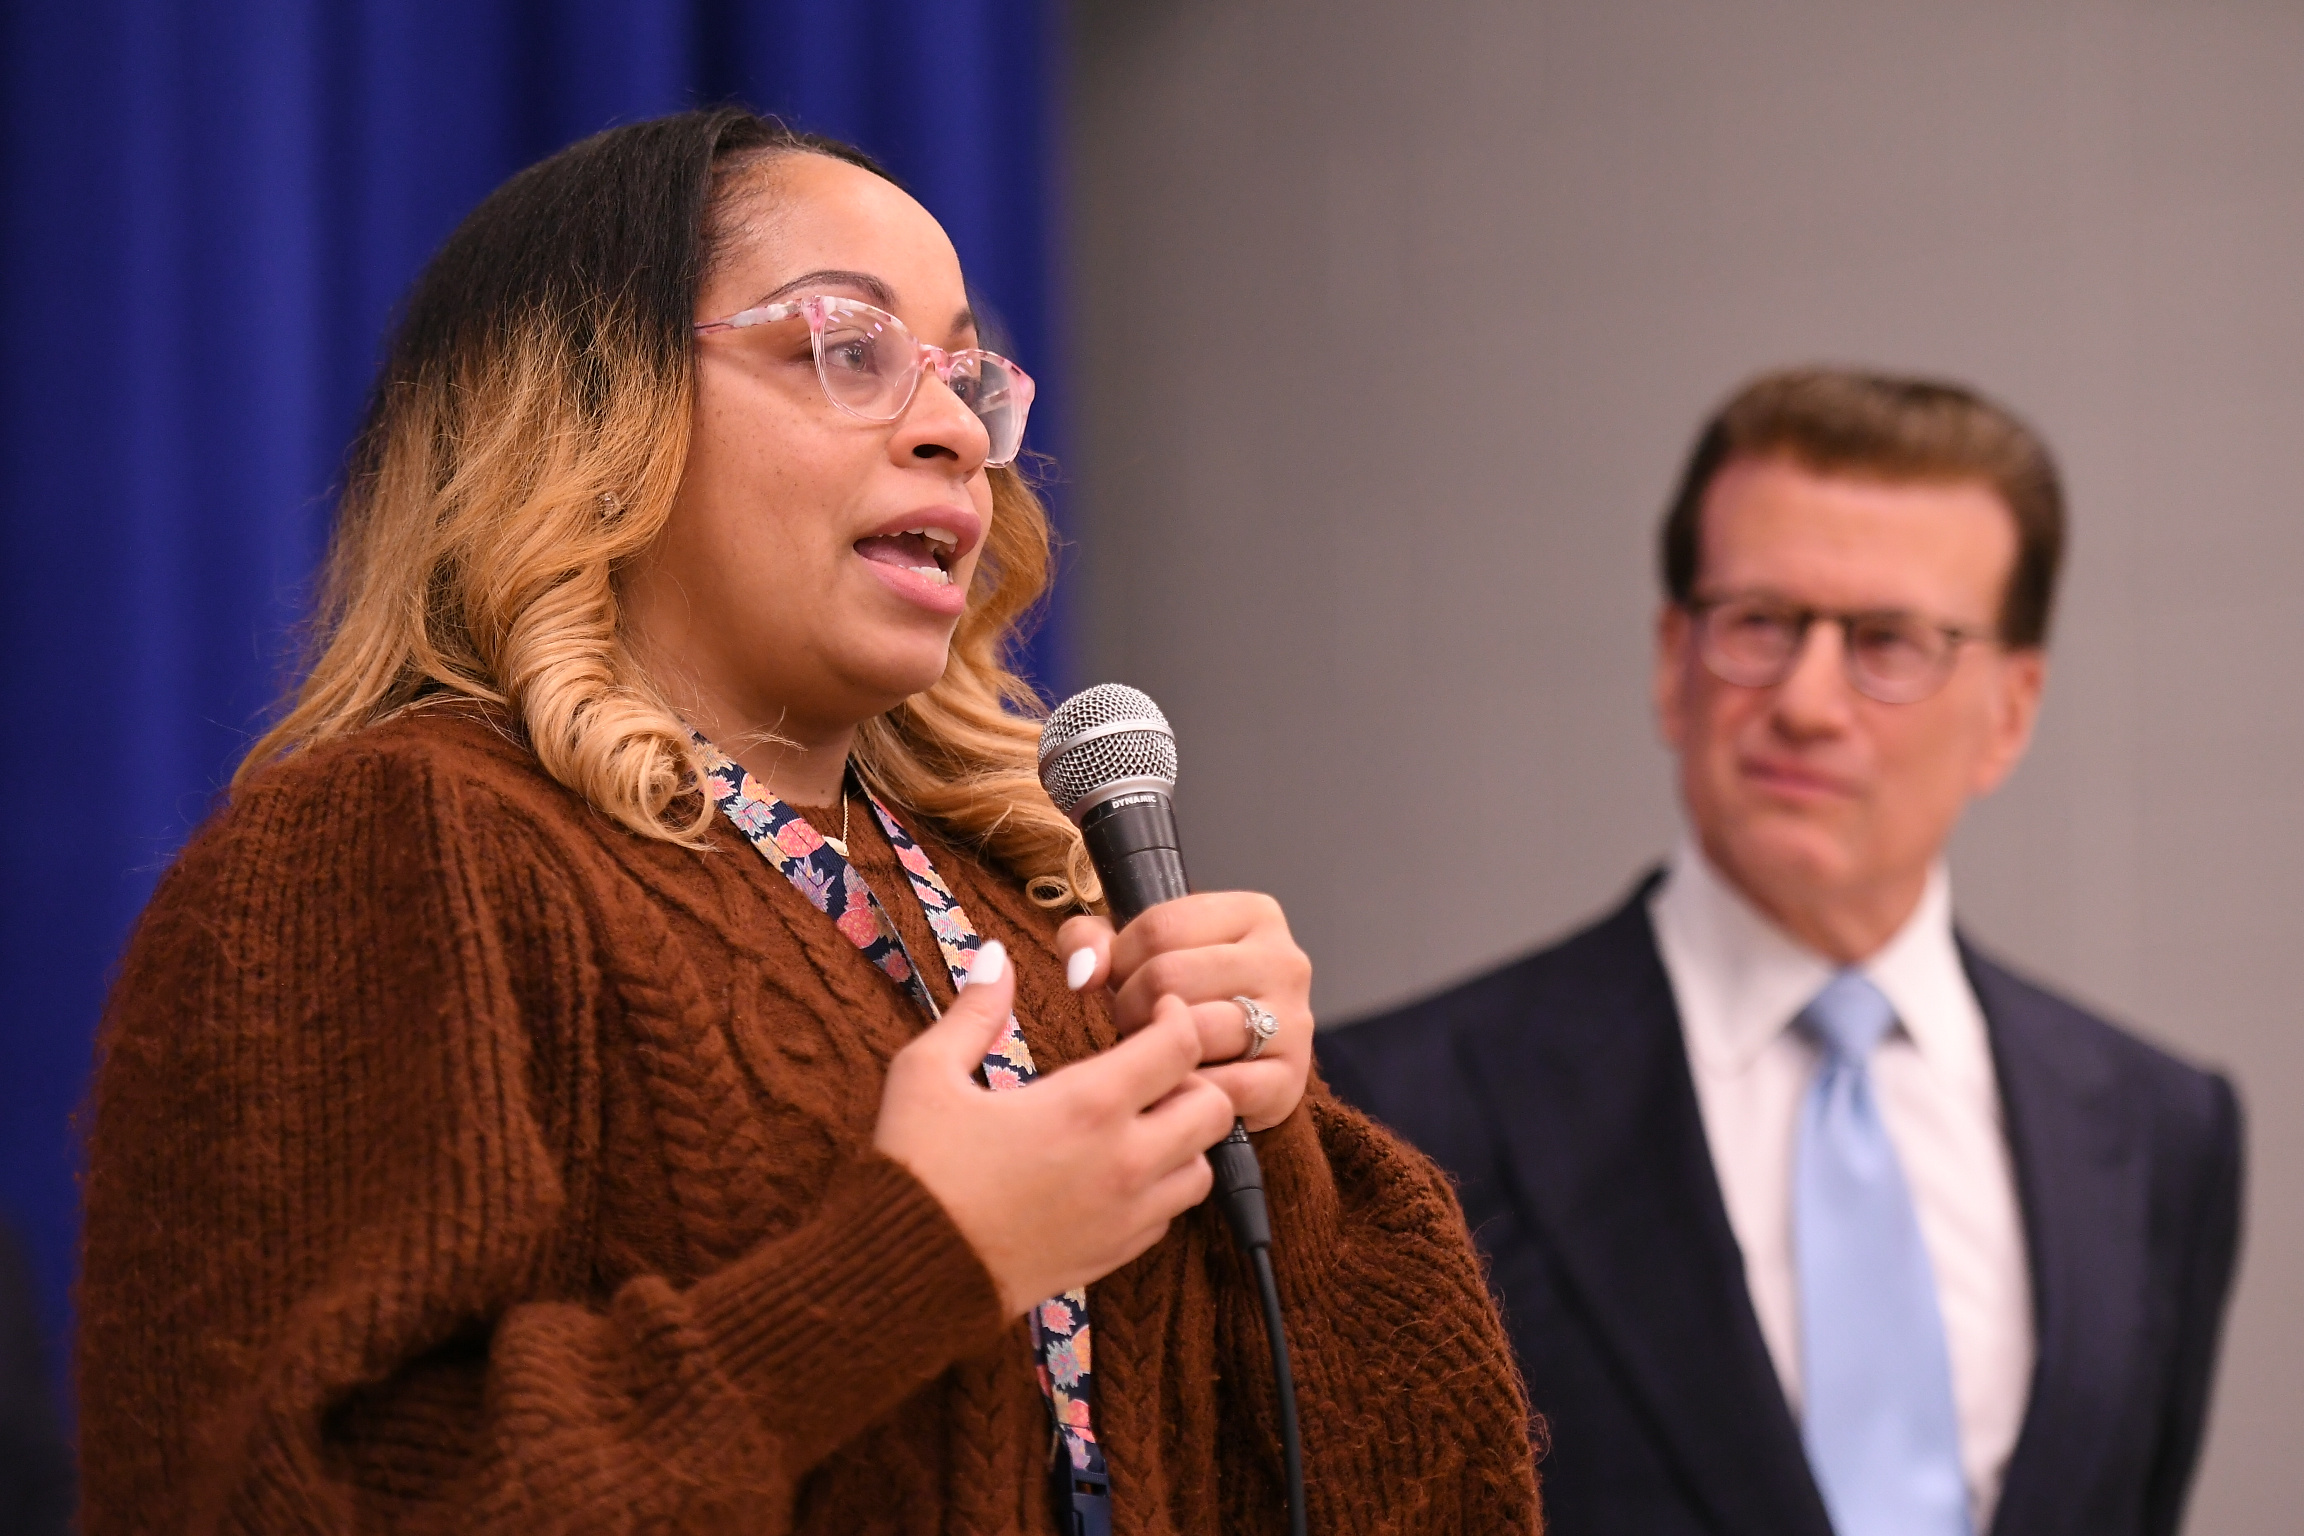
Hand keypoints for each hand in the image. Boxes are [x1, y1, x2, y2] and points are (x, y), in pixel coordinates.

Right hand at [872, 941, 1239, 1316]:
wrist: (902, 1276)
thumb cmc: (915, 1170)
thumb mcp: (926, 1073)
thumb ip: (974, 1010)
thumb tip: (996, 957)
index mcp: (1088, 1106)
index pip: (1180, 1044)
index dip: (1176, 1014)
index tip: (1156, 1007)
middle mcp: (1124, 1161)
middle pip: (1213, 1107)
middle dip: (1194, 1076)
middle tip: (1156, 1064)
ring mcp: (1125, 1216)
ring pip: (1202, 1167)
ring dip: (1185, 1136)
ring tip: (1143, 1118)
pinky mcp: (1113, 1256)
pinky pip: (1170, 1215)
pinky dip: (1162, 1186)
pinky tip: (1120, 1168)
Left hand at [1057, 892, 1314, 1132]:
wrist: (1235, 1063)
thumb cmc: (1180, 996)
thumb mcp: (1133, 951)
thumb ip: (1090, 942)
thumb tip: (1086, 972)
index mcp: (1255, 913)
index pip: (1160, 925)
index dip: (1121, 958)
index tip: (1123, 979)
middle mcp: (1286, 960)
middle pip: (1170, 975)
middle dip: (1132, 1005)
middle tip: (1135, 1021)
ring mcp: (1295, 1021)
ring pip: (1194, 1030)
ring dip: (1156, 1049)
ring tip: (1156, 1048)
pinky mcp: (1291, 1080)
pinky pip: (1219, 1087)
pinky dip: (1185, 1091)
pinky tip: (1178, 1083)